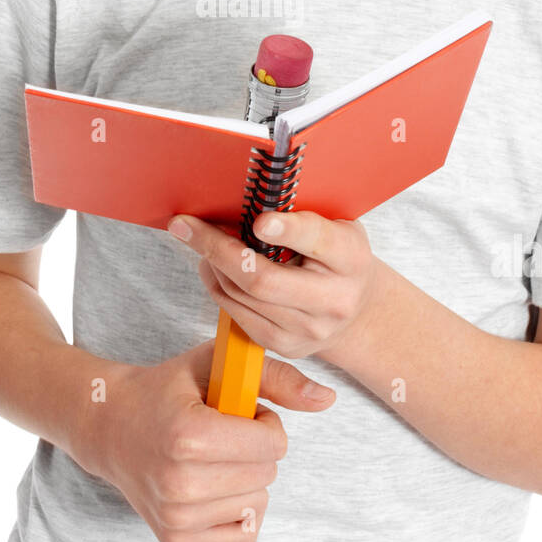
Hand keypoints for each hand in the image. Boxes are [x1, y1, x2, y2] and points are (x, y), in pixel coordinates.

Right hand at [68, 340, 334, 541]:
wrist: (110, 425)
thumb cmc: (169, 388)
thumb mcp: (218, 365)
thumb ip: (275, 377)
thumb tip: (327, 399)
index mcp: (188, 435)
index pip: (274, 443)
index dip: (264, 421)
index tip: (237, 411)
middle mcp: (179, 482)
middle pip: (267, 472)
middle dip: (255, 449)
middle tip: (221, 433)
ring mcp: (176, 516)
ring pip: (258, 501)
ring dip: (246, 478)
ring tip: (212, 457)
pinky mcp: (176, 539)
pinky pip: (245, 533)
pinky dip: (239, 509)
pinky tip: (213, 485)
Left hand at [167, 209, 383, 360]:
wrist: (355, 312)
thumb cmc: (336, 255)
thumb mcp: (334, 226)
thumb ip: (300, 214)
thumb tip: (245, 196)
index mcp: (351, 258)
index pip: (317, 241)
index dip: (287, 230)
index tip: (259, 220)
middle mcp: (333, 300)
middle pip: (263, 279)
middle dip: (218, 249)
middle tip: (186, 225)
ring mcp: (308, 329)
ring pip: (241, 295)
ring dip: (212, 263)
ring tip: (201, 239)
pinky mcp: (285, 346)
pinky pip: (236, 314)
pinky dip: (217, 285)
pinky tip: (213, 265)